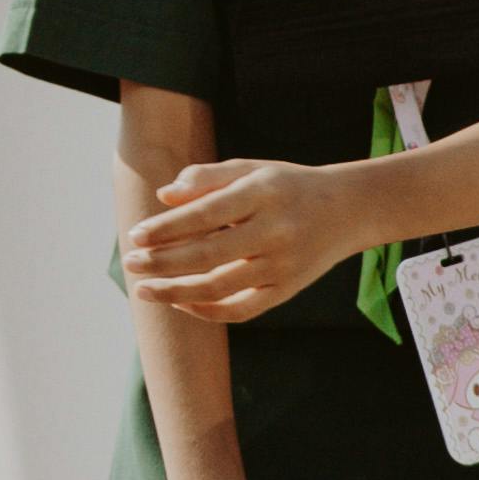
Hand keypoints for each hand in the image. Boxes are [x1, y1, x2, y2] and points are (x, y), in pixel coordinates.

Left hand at [125, 152, 367, 322]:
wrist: (348, 208)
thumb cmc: (286, 185)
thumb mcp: (251, 168)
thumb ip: (207, 177)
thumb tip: (164, 196)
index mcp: (263, 193)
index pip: (205, 214)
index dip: (166, 228)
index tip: (135, 235)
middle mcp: (275, 230)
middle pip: (207, 255)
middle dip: (162, 262)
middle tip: (130, 264)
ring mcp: (283, 265)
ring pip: (219, 288)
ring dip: (175, 292)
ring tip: (144, 290)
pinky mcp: (288, 289)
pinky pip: (241, 310)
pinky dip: (206, 310)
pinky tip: (179, 302)